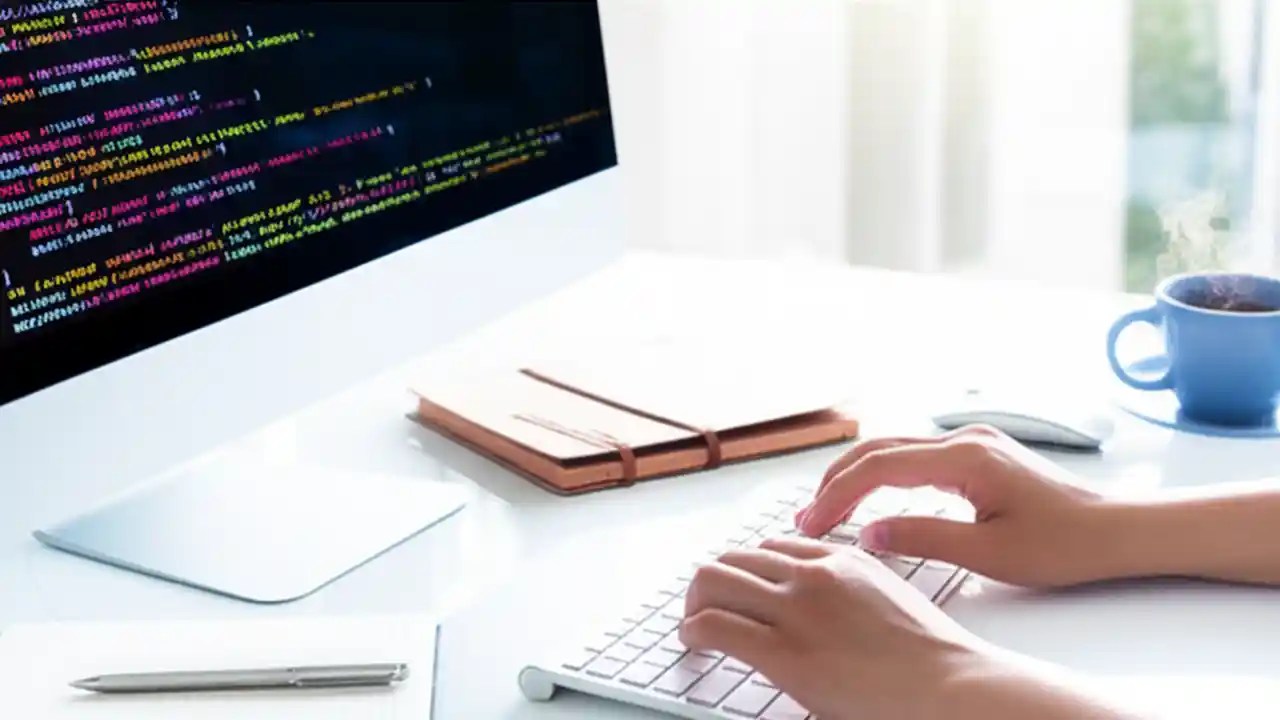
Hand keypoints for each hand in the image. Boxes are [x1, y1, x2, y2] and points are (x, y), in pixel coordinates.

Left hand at [680, 537, 985, 719]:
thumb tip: (830, 612)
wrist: (952, 686)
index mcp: (844, 560)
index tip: (740, 588)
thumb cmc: (934, 659)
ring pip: (712, 581)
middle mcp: (813, 574)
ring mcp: (796, 609)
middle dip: (713, 582)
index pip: (773, 548)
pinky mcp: (781, 652)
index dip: (749, 569)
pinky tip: (694, 643)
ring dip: (695, 603)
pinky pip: (712, 624)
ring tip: (693, 623)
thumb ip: (852, 595)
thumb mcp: (891, 601)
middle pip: (734, 558)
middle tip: (705, 605)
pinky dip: (692, 632)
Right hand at [797, 425, 1112, 587]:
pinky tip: (870, 500)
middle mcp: (965, 440)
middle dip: (836, 482)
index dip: (838, 495)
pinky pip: (915, 458)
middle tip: (807, 519)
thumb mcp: (989, 553)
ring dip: (856, 477)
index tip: (812, 525)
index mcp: (966, 459)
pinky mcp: (978, 456)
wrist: (1118, 530)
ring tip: (827, 511)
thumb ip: (923, 537)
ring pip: (894, 450)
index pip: (879, 468)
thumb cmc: (1065, 545)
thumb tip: (867, 534)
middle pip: (879, 449)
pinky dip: (883, 477)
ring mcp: (972, 444)